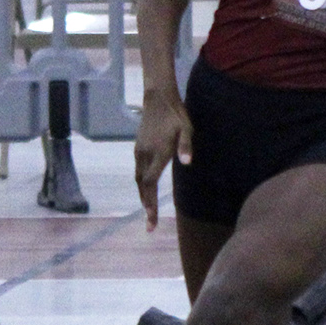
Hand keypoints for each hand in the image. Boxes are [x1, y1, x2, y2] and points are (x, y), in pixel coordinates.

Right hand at [132, 89, 192, 230]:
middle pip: (142, 187)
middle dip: (146, 206)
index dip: (151, 204)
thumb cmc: (177, 115)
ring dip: (143, 196)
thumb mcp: (187, 129)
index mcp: (158, 153)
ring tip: (148, 210)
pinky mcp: (138, 147)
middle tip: (150, 226)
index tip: (152, 220)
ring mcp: (139, 151)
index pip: (150, 184)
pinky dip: (141, 184)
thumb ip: (186, 147)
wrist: (158, 99)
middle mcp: (145, 155)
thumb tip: (188, 163)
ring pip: (138, 179)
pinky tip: (147, 188)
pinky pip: (138, 170)